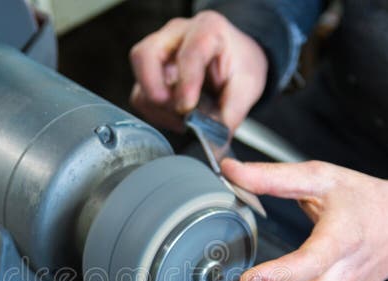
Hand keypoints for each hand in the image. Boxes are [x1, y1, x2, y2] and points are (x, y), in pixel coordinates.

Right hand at [128, 11, 267, 130]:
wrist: (234, 58)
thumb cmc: (239, 63)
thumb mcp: (249, 85)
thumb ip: (233, 112)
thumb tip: (215, 143)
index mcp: (208, 30)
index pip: (190, 52)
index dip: (186, 82)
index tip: (187, 108)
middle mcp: (176, 35)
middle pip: (145, 55)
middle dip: (154, 89)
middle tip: (175, 111)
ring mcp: (159, 53)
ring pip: (139, 80)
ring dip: (158, 107)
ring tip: (185, 119)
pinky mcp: (149, 73)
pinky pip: (141, 96)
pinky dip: (155, 112)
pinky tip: (176, 117)